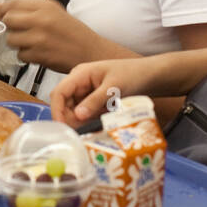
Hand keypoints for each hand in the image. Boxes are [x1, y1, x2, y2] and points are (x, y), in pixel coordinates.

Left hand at [0, 0, 103, 72]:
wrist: (90, 51)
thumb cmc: (72, 32)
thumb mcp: (55, 11)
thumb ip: (31, 8)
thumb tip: (3, 6)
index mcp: (45, 6)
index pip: (12, 3)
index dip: (4, 9)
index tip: (4, 14)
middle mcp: (40, 20)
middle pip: (7, 20)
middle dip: (9, 26)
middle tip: (18, 30)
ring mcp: (39, 38)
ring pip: (11, 39)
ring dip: (17, 43)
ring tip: (30, 43)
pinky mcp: (39, 55)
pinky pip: (20, 55)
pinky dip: (26, 56)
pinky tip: (37, 52)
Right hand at [50, 54, 206, 125]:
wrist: (150, 75)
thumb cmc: (133, 75)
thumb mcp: (114, 88)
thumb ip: (95, 101)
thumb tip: (77, 116)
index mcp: (80, 74)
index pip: (59, 92)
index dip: (56, 110)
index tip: (62, 128)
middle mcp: (79, 82)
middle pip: (64, 104)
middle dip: (69, 118)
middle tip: (81, 132)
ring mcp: (85, 91)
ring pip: (74, 110)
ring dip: (80, 121)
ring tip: (94, 127)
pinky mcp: (93, 100)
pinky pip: (84, 113)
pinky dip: (89, 120)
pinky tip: (98, 124)